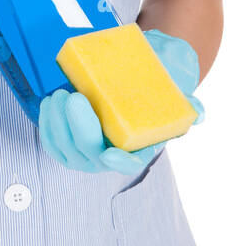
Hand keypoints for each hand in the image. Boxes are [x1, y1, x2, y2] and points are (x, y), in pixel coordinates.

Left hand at [37, 29, 203, 174]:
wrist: (132, 81)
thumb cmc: (153, 89)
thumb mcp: (175, 91)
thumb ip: (188, 103)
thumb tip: (199, 113)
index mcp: (138, 148)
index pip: (130, 164)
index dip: (119, 163)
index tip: (109, 153)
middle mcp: (111, 156)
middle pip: (89, 153)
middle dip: (77, 128)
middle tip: (73, 97)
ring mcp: (87, 152)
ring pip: (66, 148)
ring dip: (57, 123)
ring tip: (59, 95)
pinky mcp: (67, 143)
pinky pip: (52, 142)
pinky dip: (47, 125)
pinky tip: (50, 104)